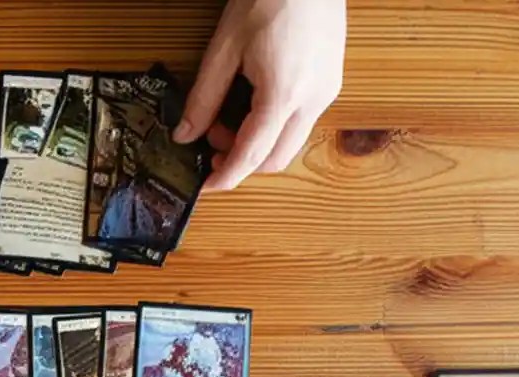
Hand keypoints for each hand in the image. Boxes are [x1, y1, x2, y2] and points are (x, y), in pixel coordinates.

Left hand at [176, 0, 346, 189]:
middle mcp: (313, 100)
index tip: (205, 185)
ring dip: (259, 144)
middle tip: (212, 140)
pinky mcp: (332, 83)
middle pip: (276, 160)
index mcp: (283, 94)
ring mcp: (328, 93)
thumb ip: (203, 97)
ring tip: (231, 115)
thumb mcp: (224, 48)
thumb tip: (186, 133)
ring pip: (291, 144)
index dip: (225, 176)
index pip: (251, 155)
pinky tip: (255, 101)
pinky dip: (275, 126)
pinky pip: (301, 123)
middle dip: (241, 161)